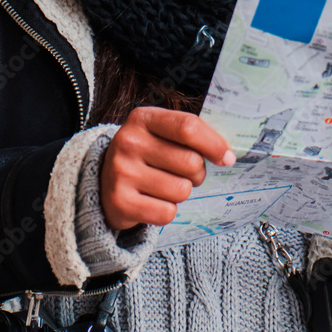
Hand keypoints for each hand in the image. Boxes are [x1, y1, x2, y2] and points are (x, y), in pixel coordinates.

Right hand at [100, 106, 234, 230]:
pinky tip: (153, 201)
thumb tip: (228, 155)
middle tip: (184, 173)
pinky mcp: (120, 202)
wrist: (104, 181)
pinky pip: (167, 213)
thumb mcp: (161, 133)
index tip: (227, 157)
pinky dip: (167, 211)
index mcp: (143, 118)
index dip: (214, 144)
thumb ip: (192, 135)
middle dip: (197, 172)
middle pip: (190, 162)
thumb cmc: (147, 154)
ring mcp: (121, 172)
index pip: (188, 127)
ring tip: (164, 185)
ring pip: (181, 190)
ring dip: (181, 192)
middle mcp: (128, 142)